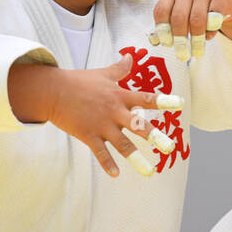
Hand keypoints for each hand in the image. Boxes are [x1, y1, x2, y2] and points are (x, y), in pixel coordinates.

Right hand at [9, 57, 180, 177]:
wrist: (52, 91)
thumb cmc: (78, 81)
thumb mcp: (102, 73)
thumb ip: (119, 68)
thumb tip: (131, 57)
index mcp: (119, 96)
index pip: (145, 99)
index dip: (163, 101)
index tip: (180, 105)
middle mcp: (114, 111)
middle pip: (138, 125)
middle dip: (155, 136)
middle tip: (170, 147)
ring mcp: (101, 125)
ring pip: (122, 144)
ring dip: (136, 158)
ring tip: (151, 172)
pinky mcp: (88, 135)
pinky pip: (100, 152)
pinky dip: (108, 163)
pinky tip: (116, 174)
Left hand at [150, 0, 231, 60]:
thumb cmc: (199, 5)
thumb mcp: (182, 8)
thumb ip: (169, 22)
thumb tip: (154, 41)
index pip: (161, 11)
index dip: (163, 30)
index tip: (167, 44)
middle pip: (179, 18)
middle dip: (180, 39)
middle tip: (182, 55)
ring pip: (197, 20)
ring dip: (196, 40)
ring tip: (197, 52)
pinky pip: (214, 19)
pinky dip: (211, 32)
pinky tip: (209, 36)